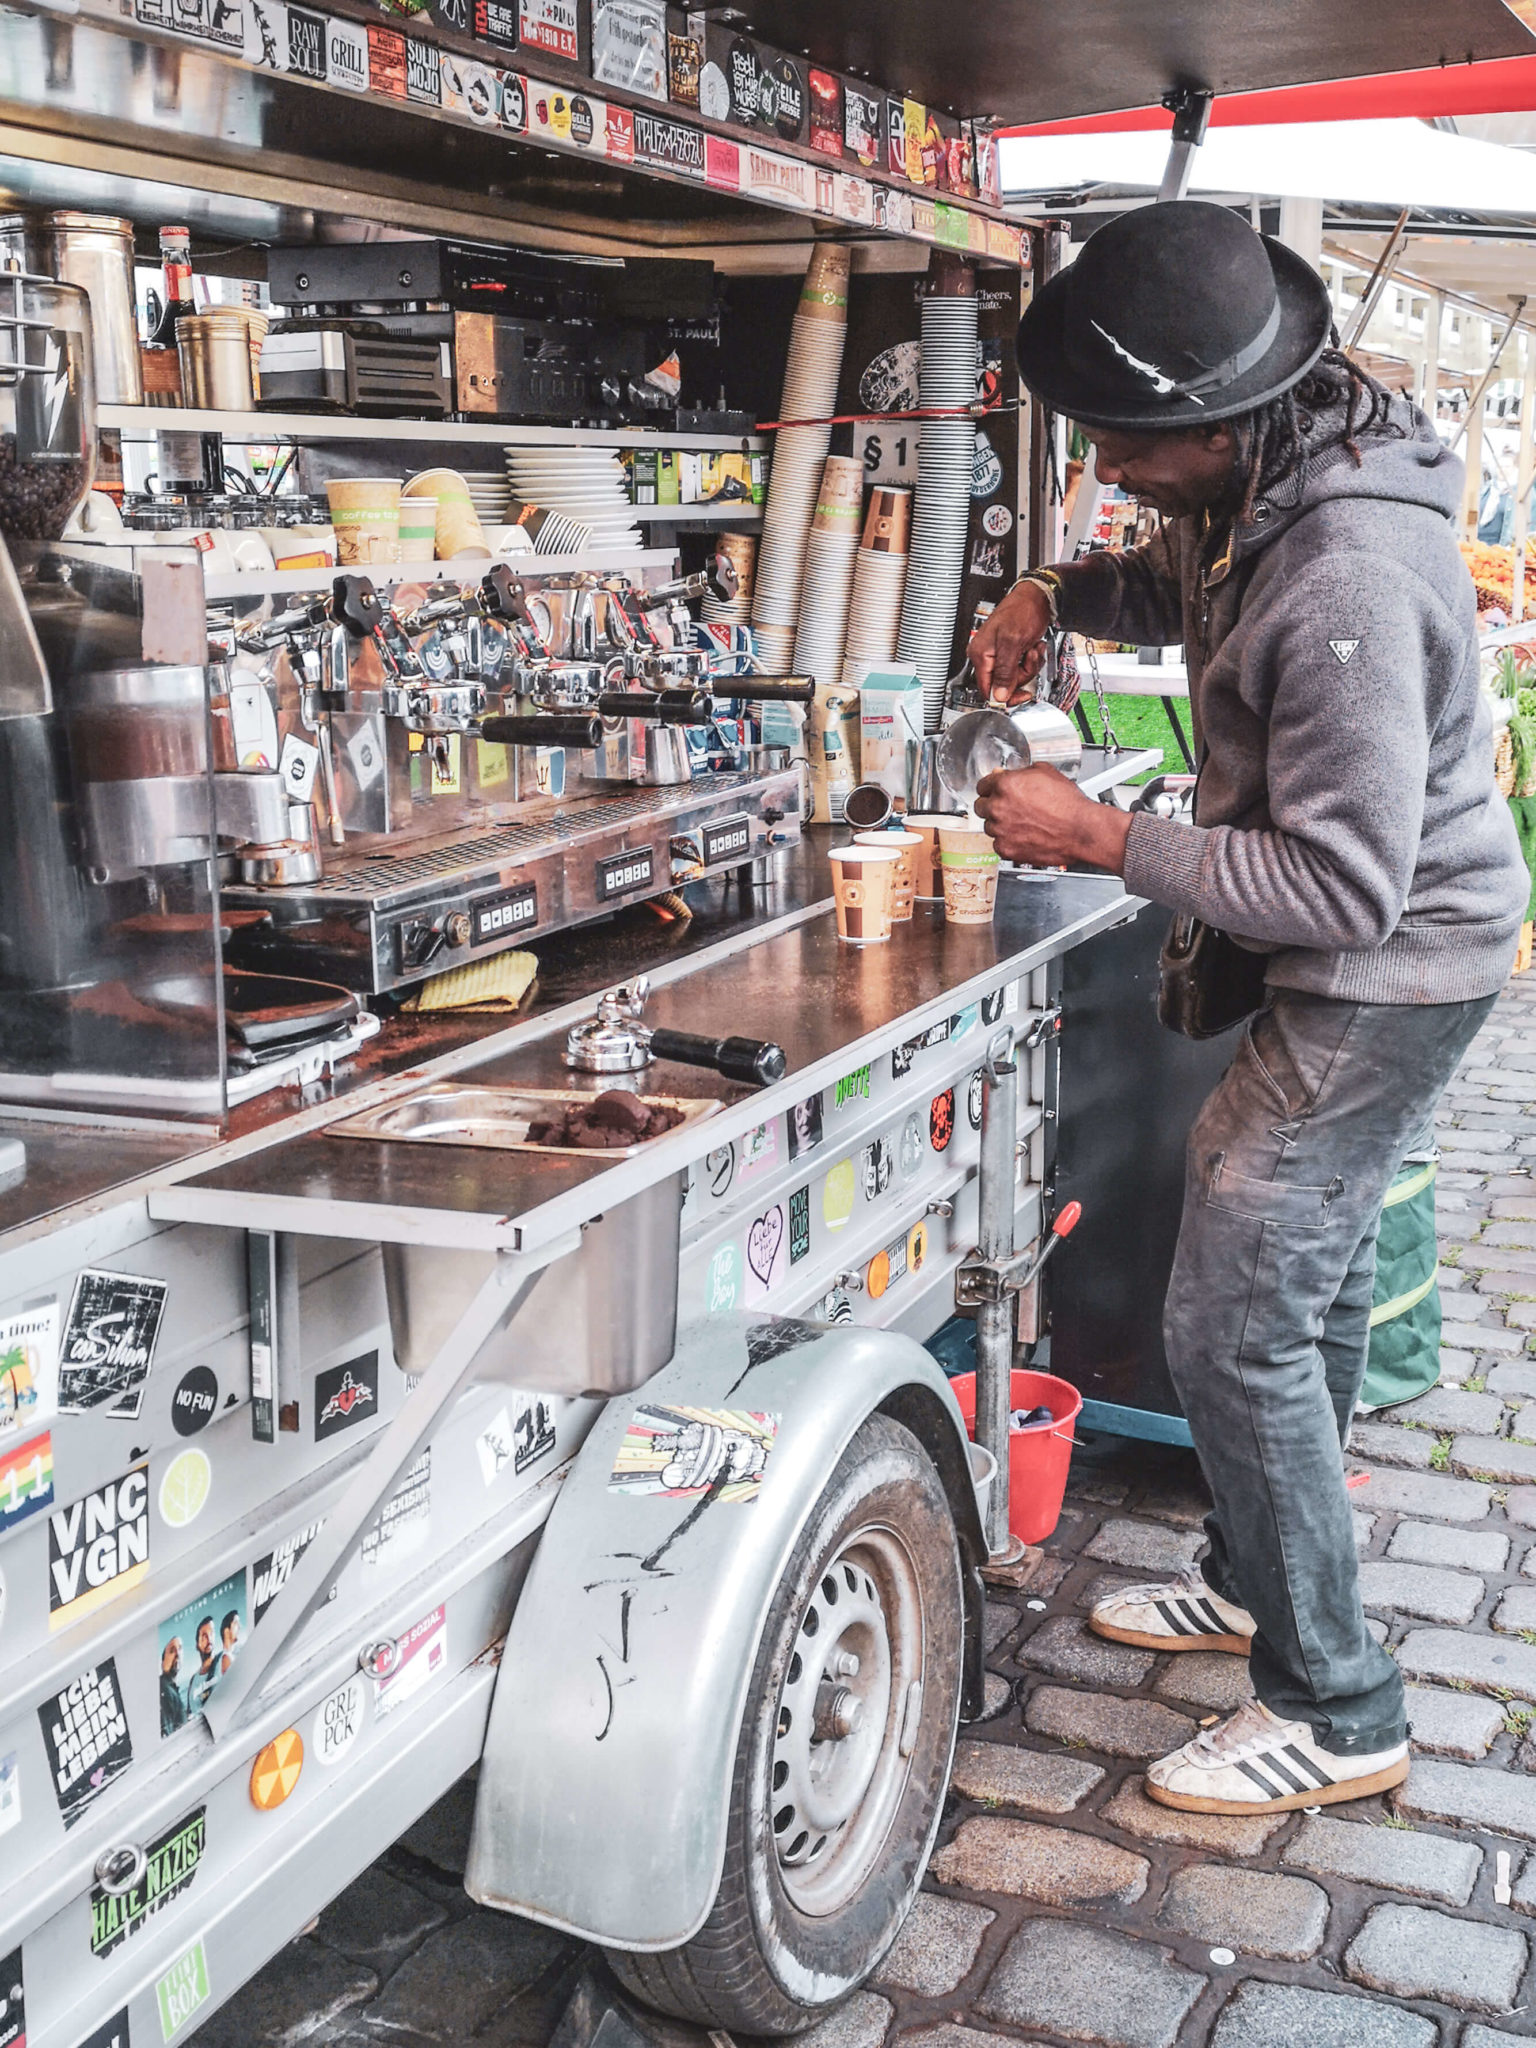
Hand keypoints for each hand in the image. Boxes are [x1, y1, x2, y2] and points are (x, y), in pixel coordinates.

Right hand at [969, 579, 1052, 704]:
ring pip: (1015, 677)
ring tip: (1031, 649)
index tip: (1021, 696)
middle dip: (1022, 674)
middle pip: (1003, 684)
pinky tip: (1032, 647)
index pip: (987, 689)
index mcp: (980, 654)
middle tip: (1028, 657)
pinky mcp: (1010, 652)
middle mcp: (986, 656)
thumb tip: (999, 695)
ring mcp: (998, 655)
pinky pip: (1020, 667)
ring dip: (1029, 666)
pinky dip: (1031, 660)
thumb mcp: (1013, 642)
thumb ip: (1005, 671)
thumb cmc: (1022, 611)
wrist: (1036, 597)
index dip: (1005, 696)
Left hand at [973, 765, 1133, 873]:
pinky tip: (1024, 835)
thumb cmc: (1068, 804)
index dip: (990, 788)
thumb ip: (1020, 772)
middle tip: (1009, 808)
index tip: (994, 791)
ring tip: (1022, 823)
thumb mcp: (1045, 773)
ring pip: (989, 826)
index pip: (982, 785)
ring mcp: (1000, 830)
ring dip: (1000, 824)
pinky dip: (1008, 841)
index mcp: (1005, 785)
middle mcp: (998, 807)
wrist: (1081, 830)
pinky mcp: (1006, 849)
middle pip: (981, 806)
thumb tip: (1007, 773)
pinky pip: (998, 844)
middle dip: (992, 806)